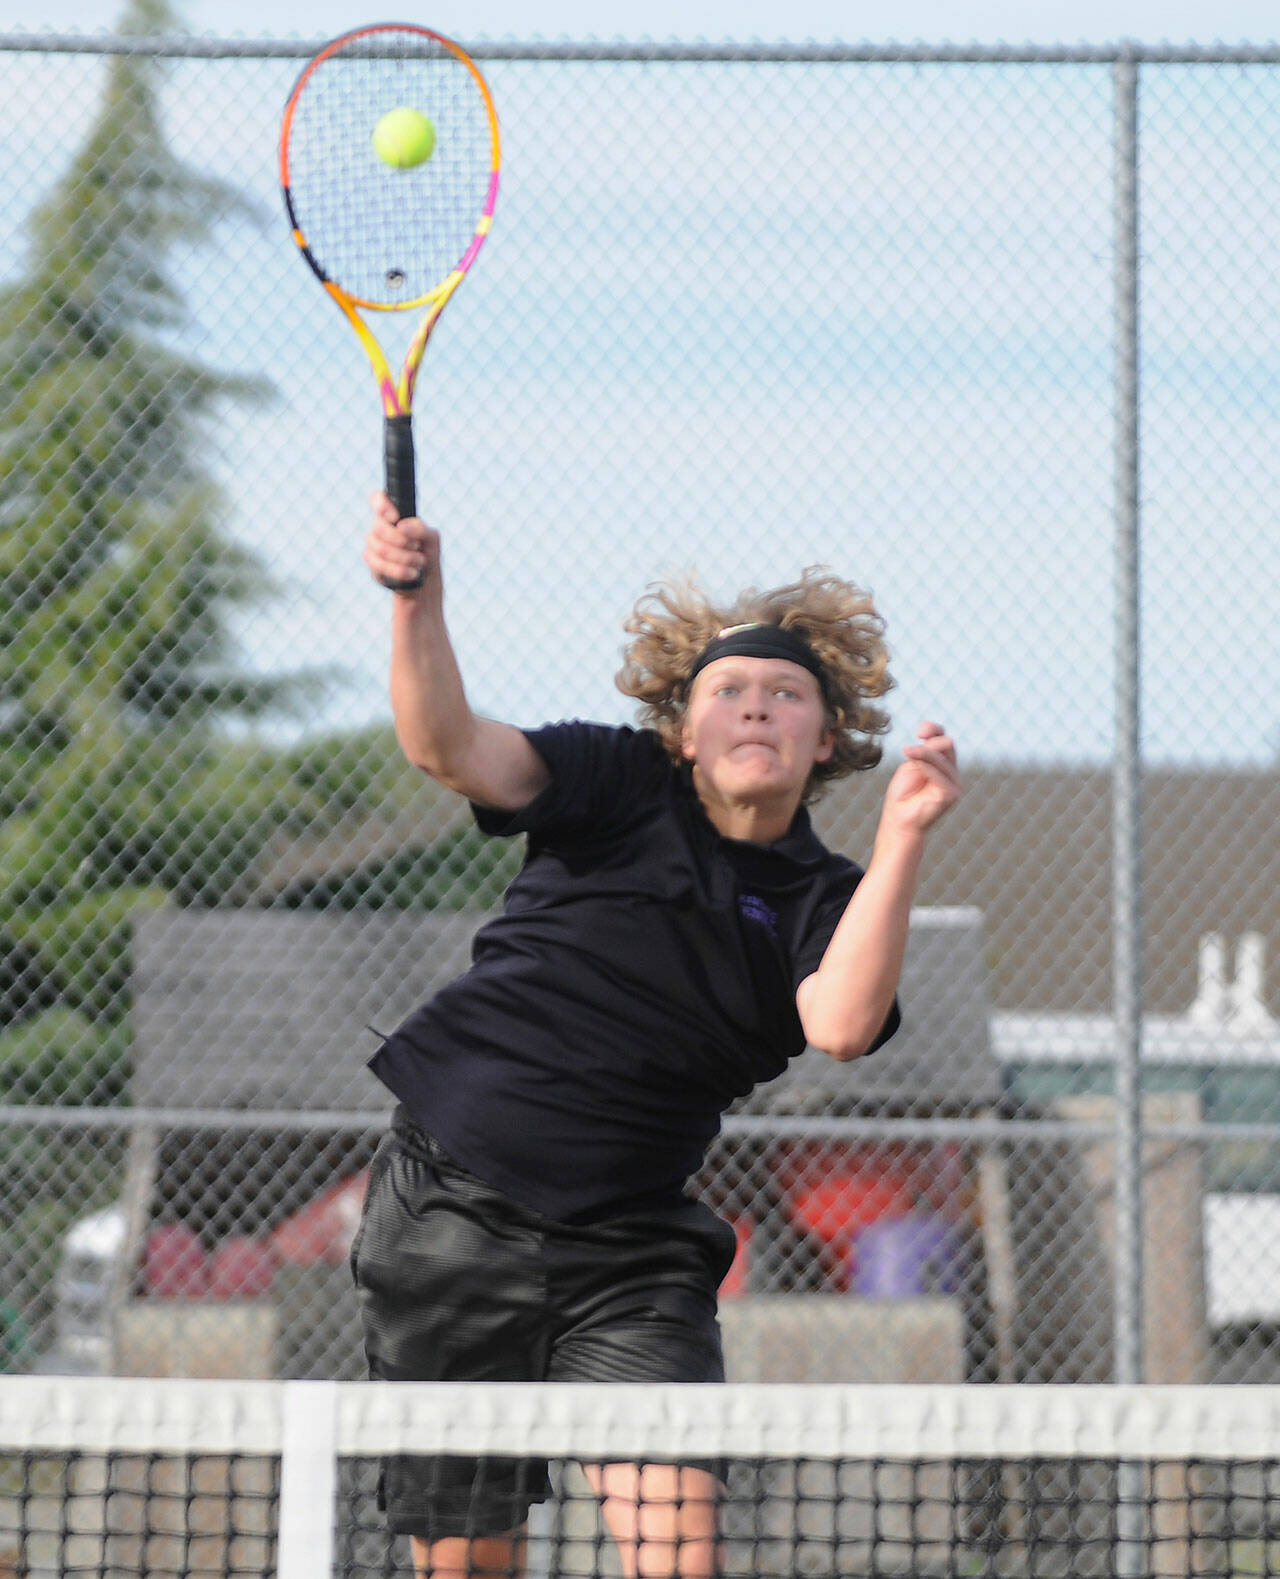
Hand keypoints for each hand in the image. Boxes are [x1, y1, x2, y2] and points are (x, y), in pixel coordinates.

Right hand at [363, 491, 440, 591]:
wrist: (425, 575)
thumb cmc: (426, 550)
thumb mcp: (432, 538)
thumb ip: (420, 528)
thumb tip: (401, 526)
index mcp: (393, 513)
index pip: (377, 499)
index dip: (381, 505)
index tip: (395, 517)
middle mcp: (380, 526)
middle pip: (379, 528)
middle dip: (402, 541)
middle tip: (417, 546)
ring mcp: (373, 543)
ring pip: (381, 548)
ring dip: (405, 557)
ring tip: (420, 561)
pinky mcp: (372, 561)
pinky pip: (380, 565)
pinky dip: (400, 570)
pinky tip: (412, 572)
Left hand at [878, 721, 961, 840]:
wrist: (899, 820)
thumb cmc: (903, 794)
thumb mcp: (912, 765)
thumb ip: (925, 752)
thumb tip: (936, 739)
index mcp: (942, 764)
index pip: (944, 738)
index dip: (934, 729)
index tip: (919, 732)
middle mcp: (952, 772)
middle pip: (947, 743)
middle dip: (927, 743)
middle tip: (908, 750)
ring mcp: (955, 783)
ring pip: (943, 754)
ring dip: (923, 752)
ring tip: (907, 753)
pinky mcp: (951, 793)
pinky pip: (938, 770)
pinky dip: (924, 765)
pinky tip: (913, 765)